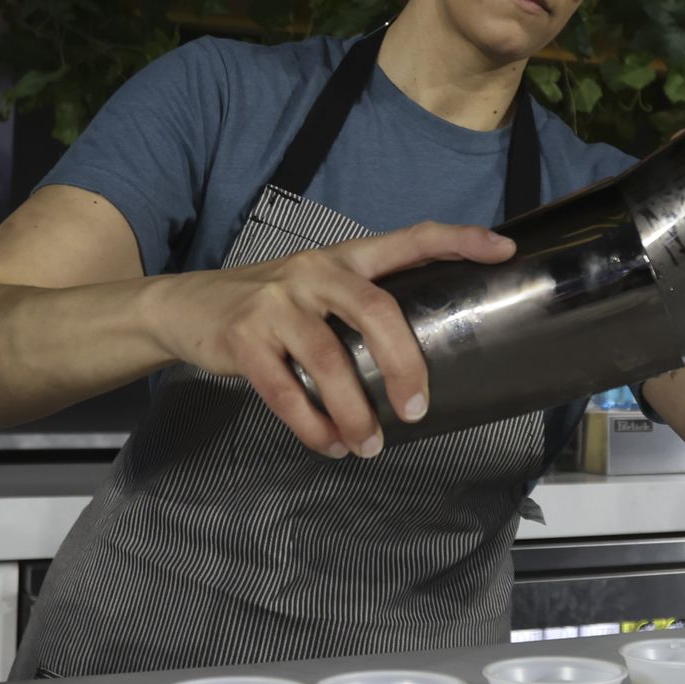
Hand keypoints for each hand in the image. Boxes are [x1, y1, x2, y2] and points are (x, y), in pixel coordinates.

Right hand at [152, 221, 515, 458]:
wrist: (182, 307)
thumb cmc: (266, 306)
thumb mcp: (313, 288)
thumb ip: (356, 309)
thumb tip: (414, 362)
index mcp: (343, 258)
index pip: (409, 238)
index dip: (458, 240)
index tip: (502, 251)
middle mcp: (313, 272)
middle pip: (376, 310)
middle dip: (404, 364)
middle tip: (417, 409)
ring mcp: (276, 303)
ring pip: (330, 359)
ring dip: (354, 411)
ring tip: (368, 445)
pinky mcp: (243, 338)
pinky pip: (286, 391)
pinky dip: (312, 425)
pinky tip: (328, 444)